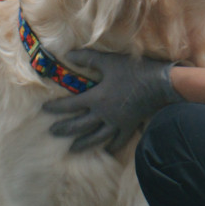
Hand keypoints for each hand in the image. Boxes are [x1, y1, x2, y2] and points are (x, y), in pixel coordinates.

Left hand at [42, 50, 179, 152]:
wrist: (159, 83)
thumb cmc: (133, 70)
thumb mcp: (108, 61)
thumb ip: (87, 59)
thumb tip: (67, 55)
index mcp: (97, 98)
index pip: (70, 105)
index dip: (56, 108)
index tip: (45, 110)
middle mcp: (104, 114)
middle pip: (79, 125)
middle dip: (64, 129)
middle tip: (52, 132)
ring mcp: (117, 123)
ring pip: (96, 137)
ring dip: (83, 143)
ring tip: (73, 148)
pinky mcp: (130, 126)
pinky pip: (118, 140)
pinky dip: (111, 147)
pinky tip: (106, 150)